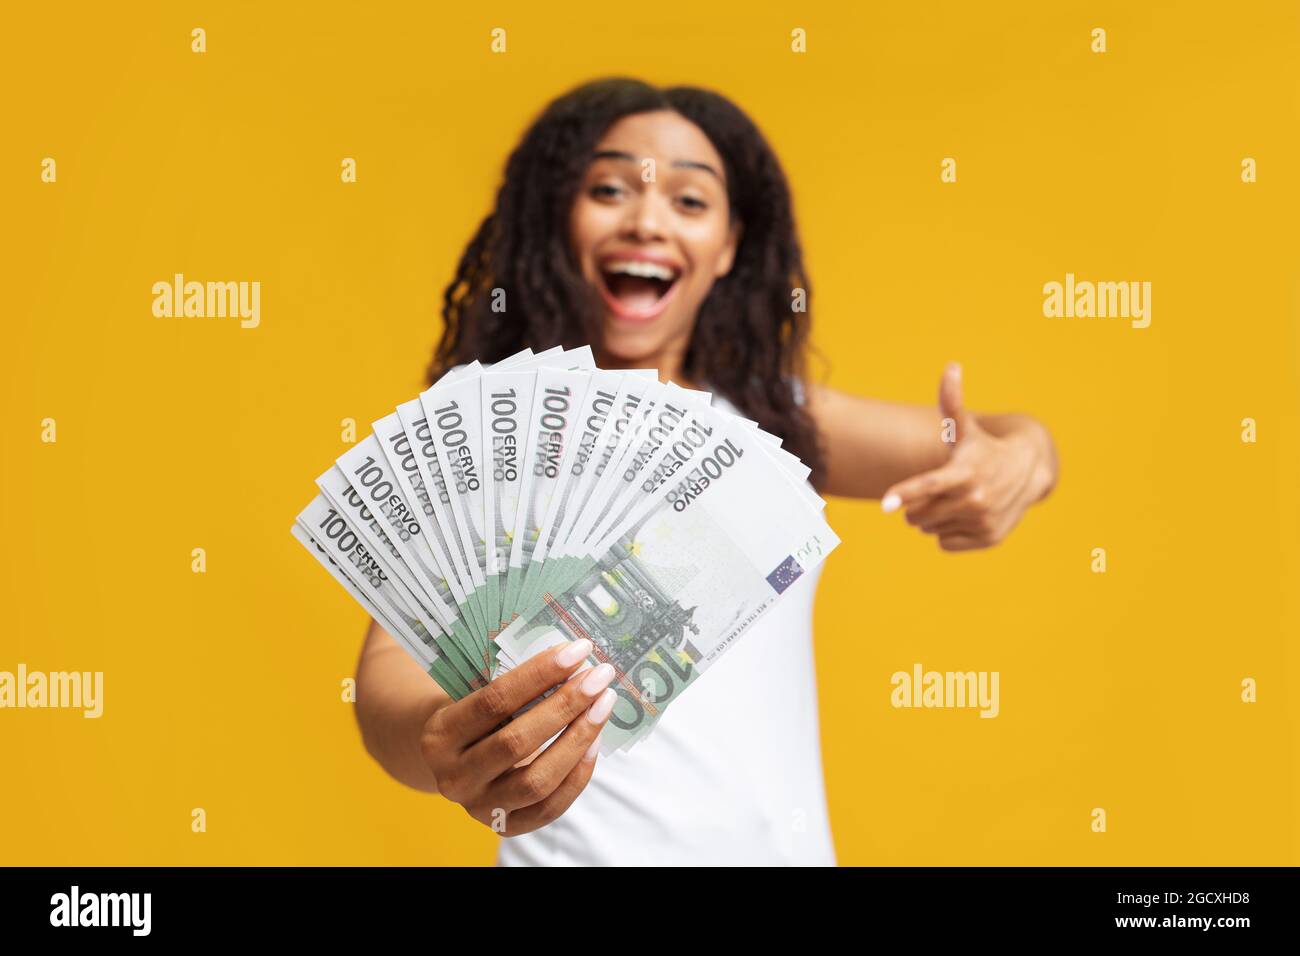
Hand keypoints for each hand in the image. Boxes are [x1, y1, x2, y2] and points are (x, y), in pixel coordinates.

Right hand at [419, 638, 616, 835]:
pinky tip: (595, 742)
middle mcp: (454, 777)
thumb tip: (574, 662)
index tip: (578, 651)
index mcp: (439, 735)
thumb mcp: (473, 695)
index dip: (539, 674)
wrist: (448, 761)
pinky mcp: (504, 829)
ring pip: (537, 780)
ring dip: (578, 739)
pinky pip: (550, 807)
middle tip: (600, 676)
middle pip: (517, 742)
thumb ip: (512, 687)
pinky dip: (578, 774)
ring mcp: (478, 808)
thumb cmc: (472, 716)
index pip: (494, 701)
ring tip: (603, 705)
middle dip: (565, 705)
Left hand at [880, 363, 1050, 551]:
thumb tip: (951, 367)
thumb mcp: (965, 430)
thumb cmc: (984, 449)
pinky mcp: (989, 538)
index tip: (887, 504)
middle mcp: (975, 499)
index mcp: (964, 472)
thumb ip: (952, 402)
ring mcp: (983, 521)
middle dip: (917, 505)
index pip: (929, 484)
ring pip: (929, 529)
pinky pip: (944, 544)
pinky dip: (948, 533)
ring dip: (933, 518)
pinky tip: (967, 516)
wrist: (1028, 473)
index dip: (906, 493)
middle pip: (917, 515)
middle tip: (939, 489)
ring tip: (956, 499)